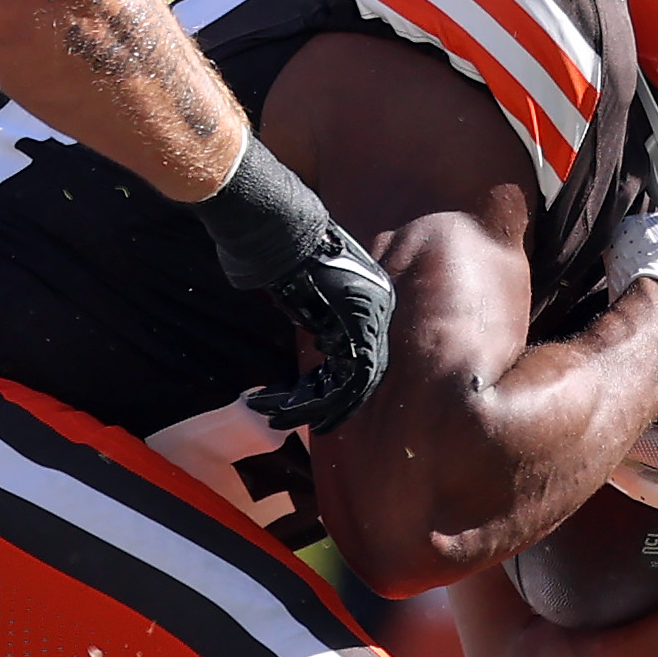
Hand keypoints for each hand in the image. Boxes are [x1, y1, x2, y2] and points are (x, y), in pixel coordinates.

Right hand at [189, 135, 396, 429]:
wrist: (281, 230)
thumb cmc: (286, 252)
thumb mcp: (310, 288)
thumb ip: (322, 314)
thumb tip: (321, 338)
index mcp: (373, 298)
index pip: (362, 354)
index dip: (335, 385)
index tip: (310, 403)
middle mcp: (380, 306)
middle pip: (362, 374)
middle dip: (329, 405)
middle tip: (304, 426)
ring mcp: (372, 316)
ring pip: (352, 383)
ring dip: (311, 407)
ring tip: (277, 419)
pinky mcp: (359, 325)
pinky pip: (347, 379)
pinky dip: (314, 399)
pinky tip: (284, 408)